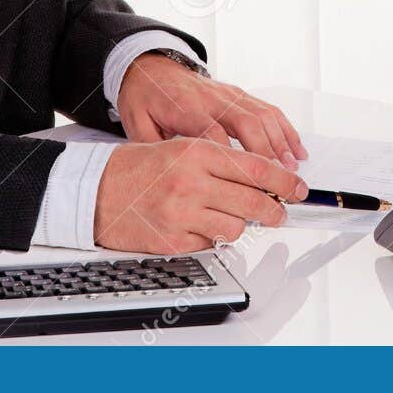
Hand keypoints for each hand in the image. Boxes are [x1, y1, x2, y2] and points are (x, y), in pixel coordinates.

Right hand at [92, 137, 308, 253]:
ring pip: (236, 228)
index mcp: (197, 151)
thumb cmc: (139, 167)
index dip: (285, 181)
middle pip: (253, 202)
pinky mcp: (172, 241)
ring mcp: (181, 214)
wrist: (94, 189)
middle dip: (274, 210)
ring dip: (240, 225)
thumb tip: (263, 180)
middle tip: (280, 212)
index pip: (256, 168)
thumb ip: (220, 162)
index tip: (298, 188)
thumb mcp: (181, 148)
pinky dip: (212, 238)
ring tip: (230, 217)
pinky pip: (211, 245)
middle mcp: (191, 182)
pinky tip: (201, 227)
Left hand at [116, 53, 307, 168]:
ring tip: (292, 169)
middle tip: (278, 182)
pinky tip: (296, 149)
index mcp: (185, 107)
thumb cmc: (145, 98)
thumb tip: (166, 178)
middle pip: (245, 123)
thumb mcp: (136, 123)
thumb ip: (151, 149)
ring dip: (280, 143)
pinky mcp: (238, 94)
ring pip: (261, 115)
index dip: (230, 157)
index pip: (212, 132)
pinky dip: (285, 129)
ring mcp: (229, 94)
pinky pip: (267, 110)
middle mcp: (212, 98)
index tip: (242, 183)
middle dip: (265, 153)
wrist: (151, 67)